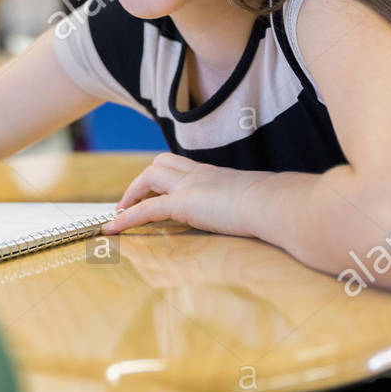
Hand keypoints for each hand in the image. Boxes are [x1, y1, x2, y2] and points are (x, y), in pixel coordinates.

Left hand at [102, 152, 270, 236]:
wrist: (277, 204)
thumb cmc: (275, 207)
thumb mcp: (256, 203)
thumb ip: (248, 205)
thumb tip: (255, 216)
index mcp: (216, 174)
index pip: (182, 167)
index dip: (165, 178)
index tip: (156, 193)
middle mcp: (200, 174)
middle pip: (161, 163)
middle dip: (142, 181)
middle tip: (129, 202)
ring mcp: (191, 185)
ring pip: (150, 175)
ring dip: (131, 193)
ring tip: (119, 214)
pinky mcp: (185, 203)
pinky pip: (148, 208)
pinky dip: (127, 217)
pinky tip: (114, 228)